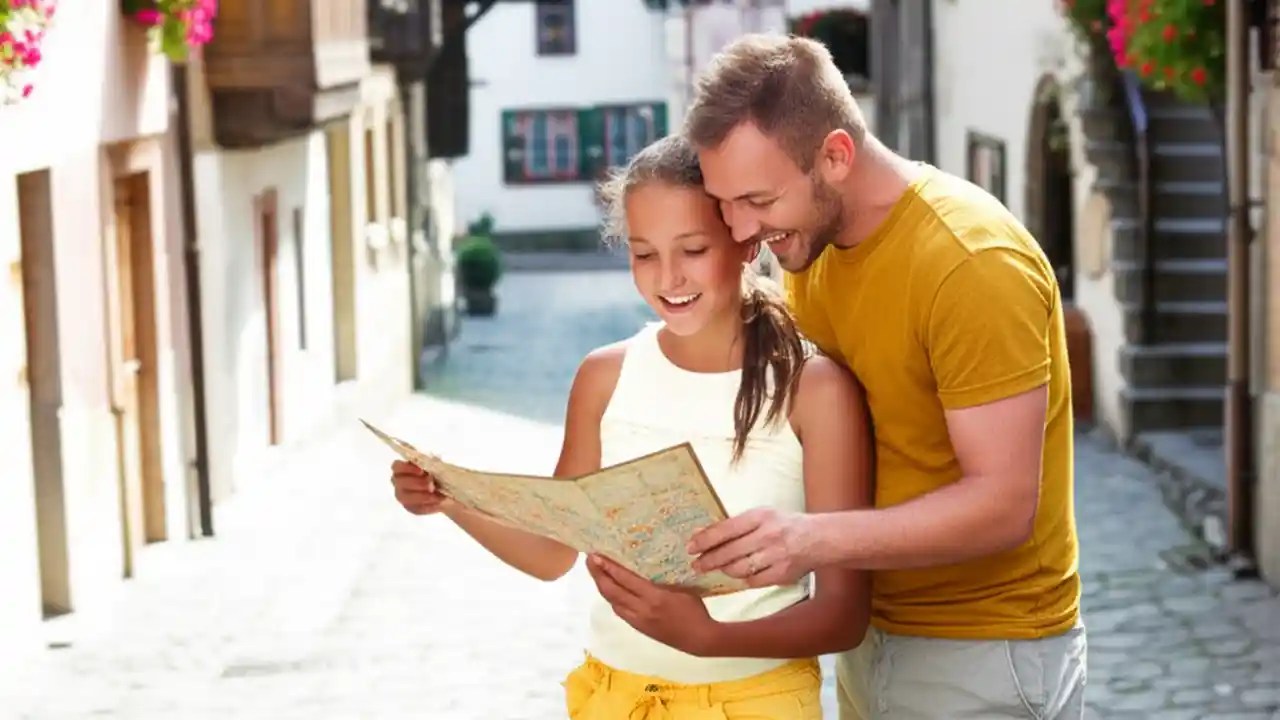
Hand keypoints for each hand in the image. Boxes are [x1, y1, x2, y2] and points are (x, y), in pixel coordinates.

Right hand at [389, 460, 451, 514]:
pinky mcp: (412, 508)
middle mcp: (398, 483)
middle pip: (401, 483)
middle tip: (431, 484)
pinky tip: (438, 501)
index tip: (421, 471)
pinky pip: (417, 508)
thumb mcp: (436, 465)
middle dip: (417, 483)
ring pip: (407, 498)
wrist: (447, 489)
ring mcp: (403, 497)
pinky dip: (429, 505)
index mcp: (402, 469)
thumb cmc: (437, 473)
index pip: (396, 467)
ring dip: (423, 496)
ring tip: (437, 495)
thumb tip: (434, 462)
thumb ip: (432, 463)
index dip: (407, 468)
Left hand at [585, 554, 717, 655]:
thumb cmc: (694, 610)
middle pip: (612, 592)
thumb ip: (662, 578)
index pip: (625, 580)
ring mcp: (638, 620)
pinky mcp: (639, 628)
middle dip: (598, 575)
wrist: (699, 639)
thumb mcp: (681, 587)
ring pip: (612, 602)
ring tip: (596, 572)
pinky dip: (612, 598)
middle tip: (590, 559)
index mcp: (654, 597)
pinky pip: (620, 611)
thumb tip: (646, 563)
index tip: (596, 554)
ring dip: (602, 586)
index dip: (608, 567)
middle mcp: (642, 610)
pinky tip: (610, 590)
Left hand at [687, 508, 814, 586]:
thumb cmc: (785, 525)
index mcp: (760, 516)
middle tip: (695, 565)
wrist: (819, 538)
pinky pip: (753, 581)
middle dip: (708, 560)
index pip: (725, 529)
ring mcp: (775, 557)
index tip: (690, 547)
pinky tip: (739, 574)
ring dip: (724, 570)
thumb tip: (703, 534)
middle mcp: (767, 536)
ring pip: (738, 569)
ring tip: (715, 568)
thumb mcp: (762, 516)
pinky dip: (743, 578)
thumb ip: (736, 525)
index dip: (705, 540)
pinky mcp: (781, 575)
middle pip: (729, 552)